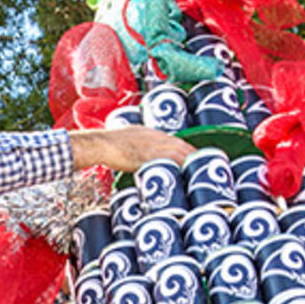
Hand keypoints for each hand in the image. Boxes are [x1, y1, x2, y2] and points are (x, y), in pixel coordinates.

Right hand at [69, 126, 194, 172]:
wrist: (100, 144)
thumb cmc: (107, 145)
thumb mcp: (125, 141)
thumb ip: (134, 149)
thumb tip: (136, 161)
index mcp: (148, 132)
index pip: (173, 139)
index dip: (185, 148)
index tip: (192, 155)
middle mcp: (154, 136)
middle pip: (181, 144)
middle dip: (193, 153)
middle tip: (203, 163)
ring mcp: (153, 145)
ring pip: (179, 150)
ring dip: (190, 159)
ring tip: (199, 169)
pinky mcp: (149, 155)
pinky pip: (170, 159)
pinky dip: (180, 164)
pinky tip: (186, 171)